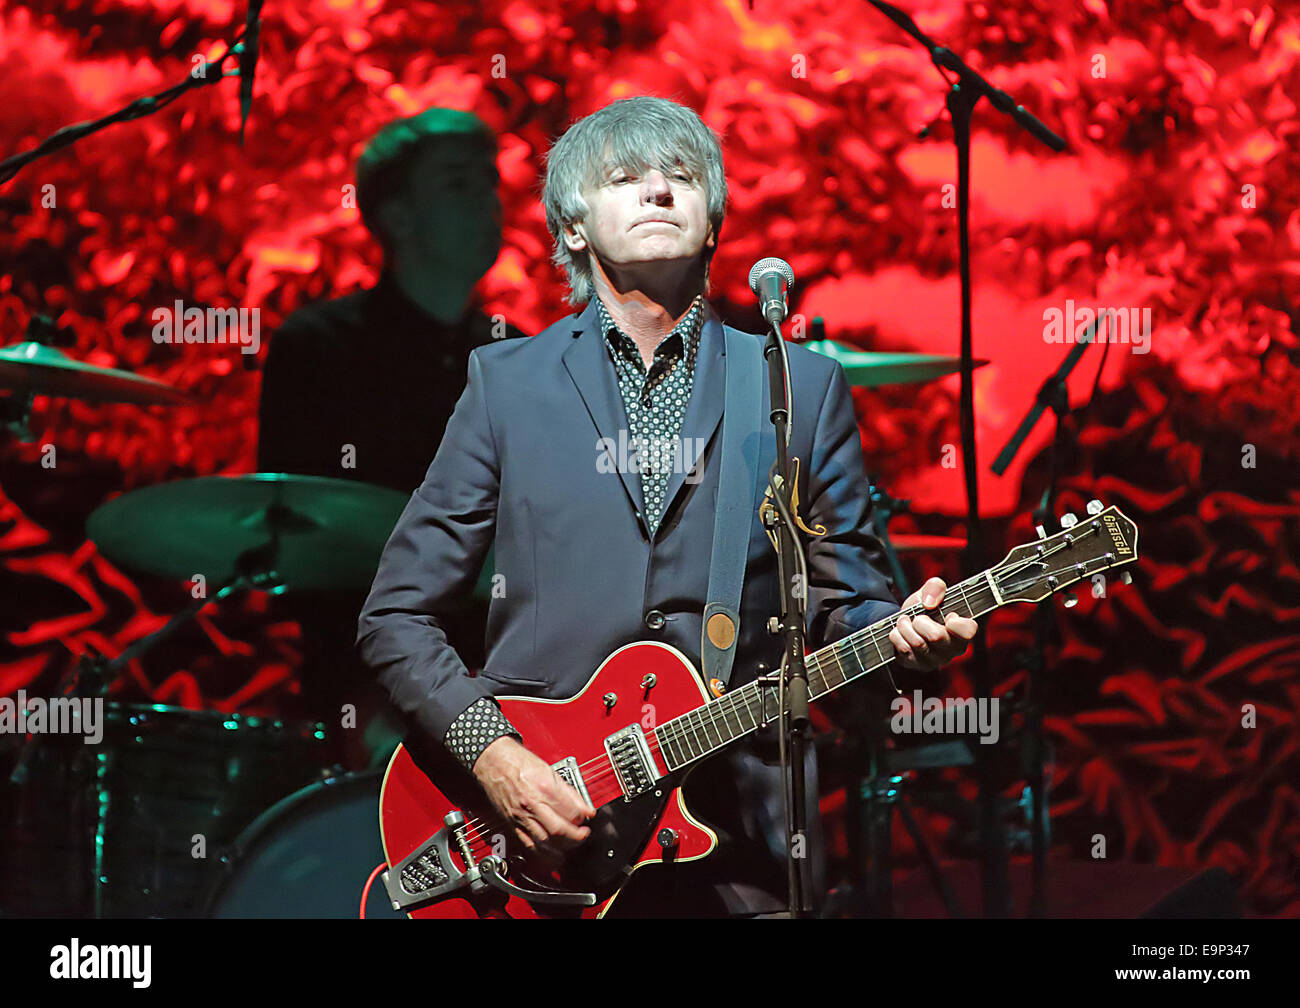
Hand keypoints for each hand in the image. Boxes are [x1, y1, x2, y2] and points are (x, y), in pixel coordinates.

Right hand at [472, 736, 595, 864]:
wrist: (493, 761)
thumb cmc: (518, 762)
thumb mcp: (550, 770)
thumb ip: (570, 792)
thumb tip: (585, 807)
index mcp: (544, 788)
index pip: (571, 812)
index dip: (582, 818)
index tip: (586, 818)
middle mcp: (532, 804)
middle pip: (559, 830)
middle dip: (575, 837)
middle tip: (583, 835)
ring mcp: (520, 816)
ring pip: (544, 842)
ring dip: (561, 849)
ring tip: (571, 847)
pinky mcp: (512, 824)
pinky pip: (528, 844)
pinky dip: (542, 854)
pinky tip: (551, 856)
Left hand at [889, 576, 977, 672]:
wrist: (907, 620)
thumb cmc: (926, 606)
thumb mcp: (931, 590)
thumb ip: (936, 587)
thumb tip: (929, 603)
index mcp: (963, 631)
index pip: (967, 631)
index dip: (955, 622)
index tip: (947, 615)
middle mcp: (952, 649)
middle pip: (936, 636)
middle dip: (920, 621)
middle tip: (917, 617)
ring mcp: (935, 660)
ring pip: (917, 644)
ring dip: (905, 626)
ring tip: (905, 621)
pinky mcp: (917, 665)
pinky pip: (903, 650)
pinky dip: (896, 636)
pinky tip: (900, 632)